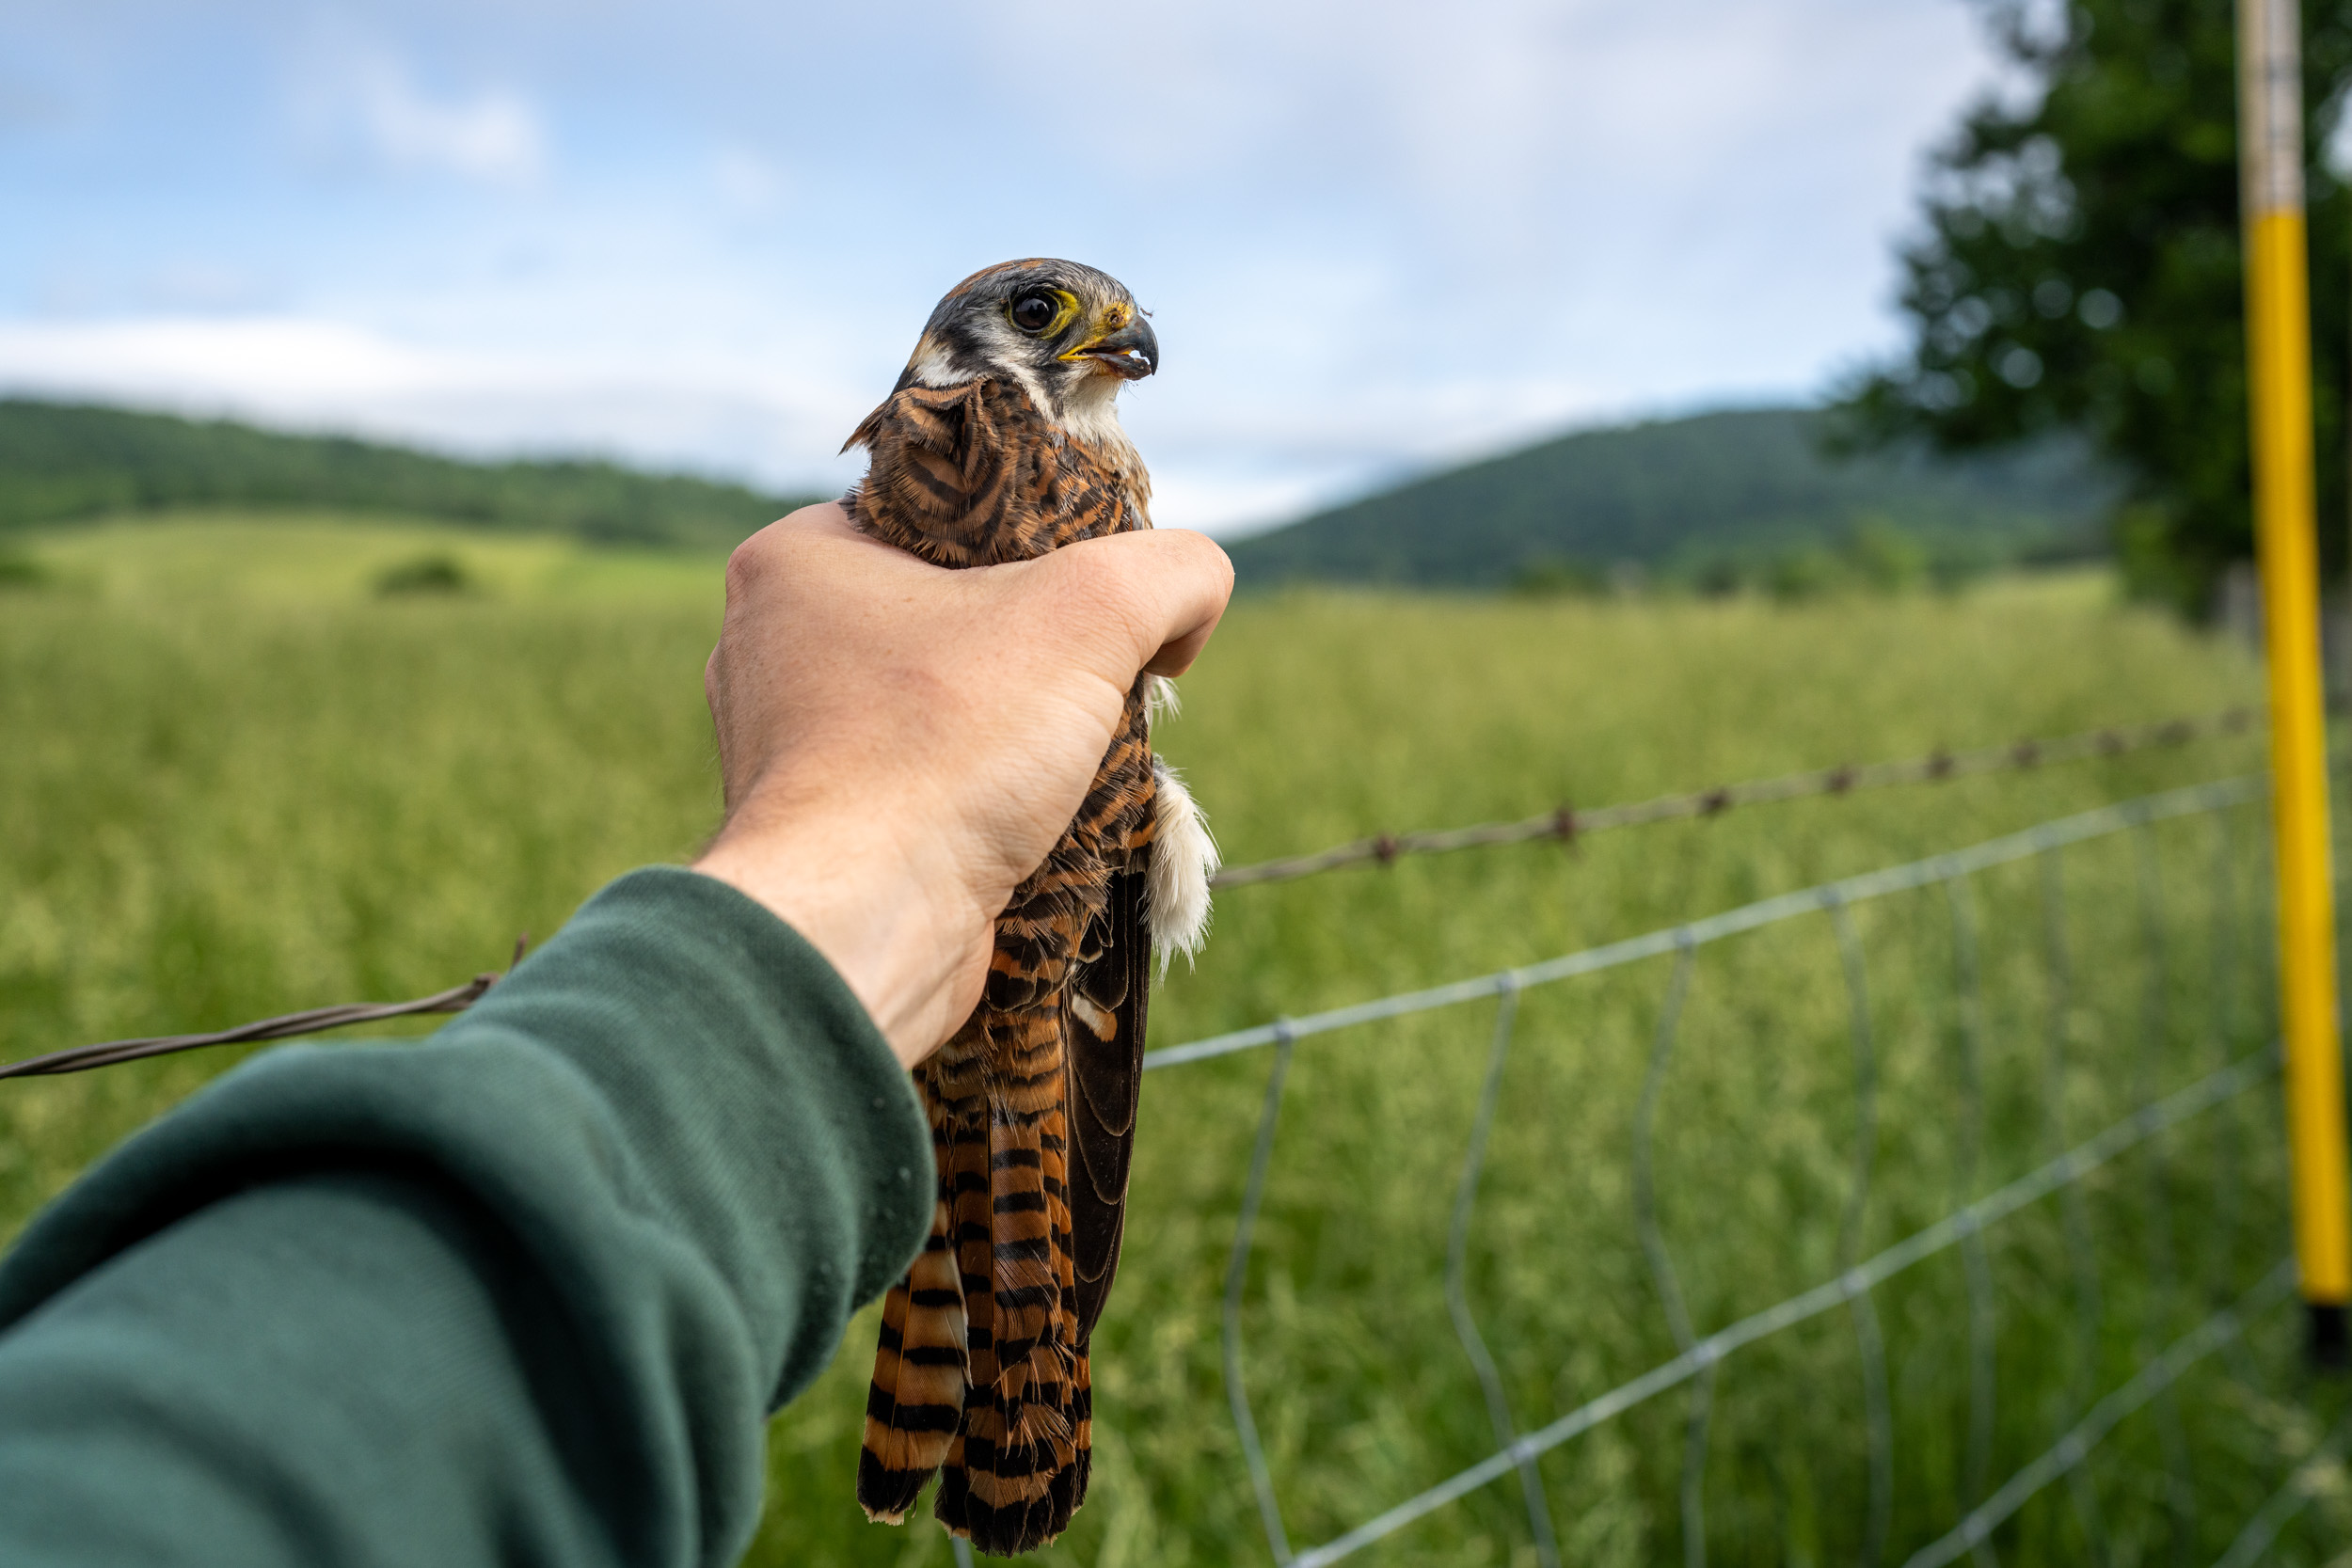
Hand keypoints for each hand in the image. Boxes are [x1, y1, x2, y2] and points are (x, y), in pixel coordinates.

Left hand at [692, 503, 1231, 1066]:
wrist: (861, 930)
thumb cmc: (942, 751)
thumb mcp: (1091, 610)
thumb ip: (1170, 569)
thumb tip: (1196, 596)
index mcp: (798, 560)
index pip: (948, 514)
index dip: (1043, 541)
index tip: (1097, 595)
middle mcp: (774, 648)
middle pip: (958, 613)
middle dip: (1044, 651)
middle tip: (1098, 678)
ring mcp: (794, 748)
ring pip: (952, 709)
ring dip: (1028, 734)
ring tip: (1071, 758)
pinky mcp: (832, 834)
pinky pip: (935, 789)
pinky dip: (994, 802)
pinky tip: (1036, 820)